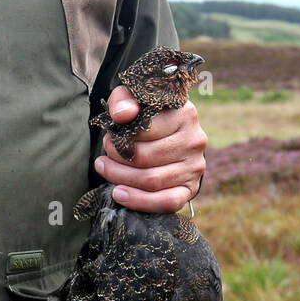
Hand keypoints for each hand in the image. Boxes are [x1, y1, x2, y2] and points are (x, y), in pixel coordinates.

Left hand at [94, 86, 206, 213]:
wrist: (167, 137)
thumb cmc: (146, 115)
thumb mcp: (133, 98)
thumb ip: (124, 99)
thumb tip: (123, 115)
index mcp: (185, 114)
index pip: (146, 129)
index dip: (121, 137)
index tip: (109, 138)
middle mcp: (195, 140)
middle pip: (146, 158)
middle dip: (117, 158)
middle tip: (104, 156)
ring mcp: (195, 166)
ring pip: (152, 180)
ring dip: (120, 178)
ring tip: (105, 169)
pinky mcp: (191, 188)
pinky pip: (167, 202)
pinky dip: (139, 201)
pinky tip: (119, 194)